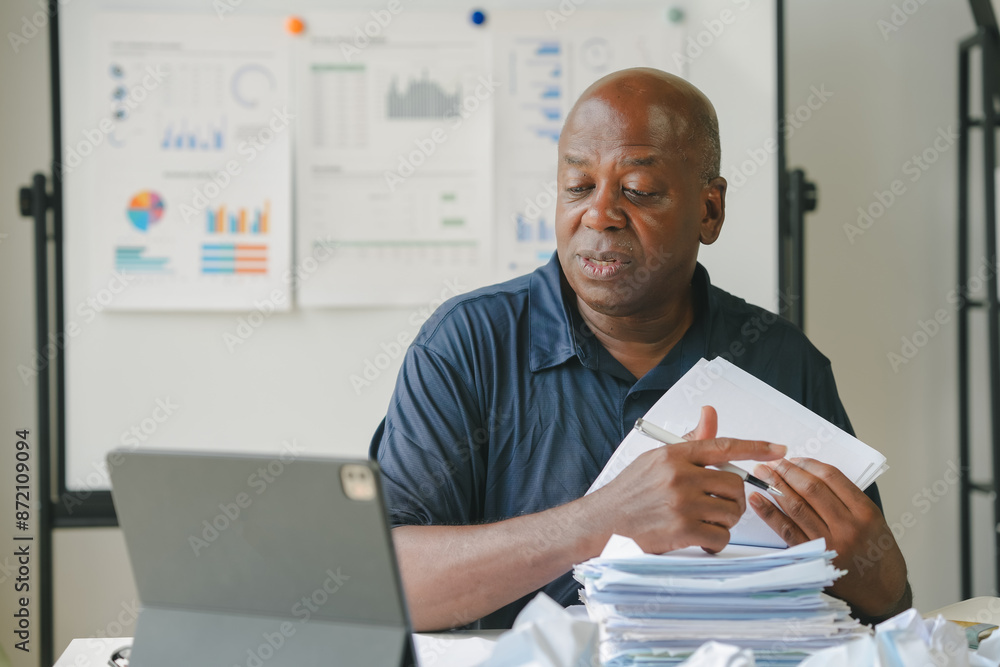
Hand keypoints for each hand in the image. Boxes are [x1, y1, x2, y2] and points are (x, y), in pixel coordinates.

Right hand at [594, 406, 785, 553]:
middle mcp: (679, 475)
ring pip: (731, 512)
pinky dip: (715, 543)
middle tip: (718, 507)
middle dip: (733, 500)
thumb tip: (709, 413)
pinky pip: (720, 536)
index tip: (779, 449)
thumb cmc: (632, 492)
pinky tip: (701, 540)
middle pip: (734, 485)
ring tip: (703, 523)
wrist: (603, 522)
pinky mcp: (681, 530)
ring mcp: (681, 503)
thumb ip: (689, 441)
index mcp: (674, 454)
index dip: (756, 447)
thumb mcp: (657, 459)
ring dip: (723, 522)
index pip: (723, 446)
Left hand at [749, 457, 910, 622]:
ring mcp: (829, 543)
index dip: (809, 464)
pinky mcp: (813, 557)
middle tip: (772, 461)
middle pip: (811, 489)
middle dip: (788, 471)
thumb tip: (811, 475)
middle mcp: (848, 527)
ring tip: (761, 473)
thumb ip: (848, 499)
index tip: (795, 458)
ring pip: (796, 507)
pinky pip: (786, 530)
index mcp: (865, 513)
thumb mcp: (875, 521)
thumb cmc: (877, 554)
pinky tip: (757, 500)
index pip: (832, 477)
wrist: (881, 592)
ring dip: (775, 487)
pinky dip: (769, 513)